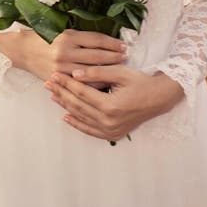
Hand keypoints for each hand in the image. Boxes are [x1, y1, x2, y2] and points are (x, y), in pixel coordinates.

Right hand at [0, 28, 127, 84]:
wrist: (25, 51)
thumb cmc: (47, 39)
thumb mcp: (65, 33)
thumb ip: (84, 39)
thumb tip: (108, 43)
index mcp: (68, 37)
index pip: (97, 40)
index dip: (112, 43)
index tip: (123, 45)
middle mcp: (65, 52)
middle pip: (97, 56)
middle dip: (114, 57)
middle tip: (125, 57)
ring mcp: (62, 68)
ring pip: (91, 73)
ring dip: (107, 72)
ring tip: (119, 70)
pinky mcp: (59, 79)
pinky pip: (81, 85)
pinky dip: (94, 84)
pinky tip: (104, 84)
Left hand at [44, 65, 184, 142]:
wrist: (158, 98)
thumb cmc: (140, 82)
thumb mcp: (119, 72)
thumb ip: (97, 73)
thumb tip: (75, 73)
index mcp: (110, 106)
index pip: (81, 93)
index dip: (66, 83)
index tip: (54, 75)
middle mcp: (109, 121)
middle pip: (78, 106)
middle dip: (61, 93)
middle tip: (48, 83)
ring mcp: (110, 130)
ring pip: (81, 117)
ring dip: (65, 106)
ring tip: (53, 95)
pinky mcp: (113, 134)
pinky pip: (90, 130)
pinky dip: (77, 123)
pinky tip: (65, 116)